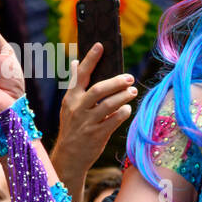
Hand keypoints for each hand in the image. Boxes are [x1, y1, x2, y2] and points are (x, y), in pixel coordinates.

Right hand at [49, 43, 136, 201]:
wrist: (69, 156)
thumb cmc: (74, 127)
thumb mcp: (69, 105)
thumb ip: (74, 84)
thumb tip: (74, 61)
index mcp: (71, 97)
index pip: (80, 74)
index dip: (91, 59)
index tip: (101, 45)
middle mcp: (77, 108)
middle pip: (98, 89)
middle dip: (116, 82)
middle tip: (130, 78)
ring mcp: (86, 121)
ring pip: (107, 105)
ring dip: (123, 97)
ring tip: (133, 92)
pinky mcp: (96, 134)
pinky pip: (112, 121)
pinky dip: (122, 113)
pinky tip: (127, 109)